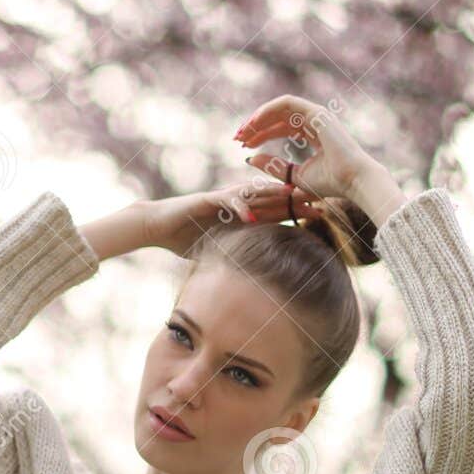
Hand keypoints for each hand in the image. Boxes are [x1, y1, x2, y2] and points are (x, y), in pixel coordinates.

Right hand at [143, 179, 322, 257]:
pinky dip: (238, 207)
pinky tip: (251, 215)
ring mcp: (221, 200)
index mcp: (240, 215)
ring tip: (291, 197)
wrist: (156, 227)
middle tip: (316, 203)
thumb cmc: (182, 239)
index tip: (316, 217)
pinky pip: (225, 200)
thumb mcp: (216, 250)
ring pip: (252, 193)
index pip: (272, 212)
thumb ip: (234, 255)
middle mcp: (234, 204)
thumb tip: (255, 280)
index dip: (294, 213)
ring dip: (272, 195)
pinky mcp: (205, 200)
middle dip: (291, 201)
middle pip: (269, 199)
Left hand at [233, 95, 374, 199]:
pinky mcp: (316, 112)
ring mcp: (317, 115)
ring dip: (258, 118)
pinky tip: (253, 123)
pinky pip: (286, 103)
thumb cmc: (329, 183)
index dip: (260, 135)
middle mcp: (314, 122)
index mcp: (312, 134)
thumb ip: (273, 166)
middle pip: (278, 118)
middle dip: (255, 126)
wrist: (351, 181)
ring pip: (279, 109)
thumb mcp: (293, 176)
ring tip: (241, 133)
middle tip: (236, 138)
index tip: (242, 146)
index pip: (281, 128)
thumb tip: (249, 158)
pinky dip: (267, 110)